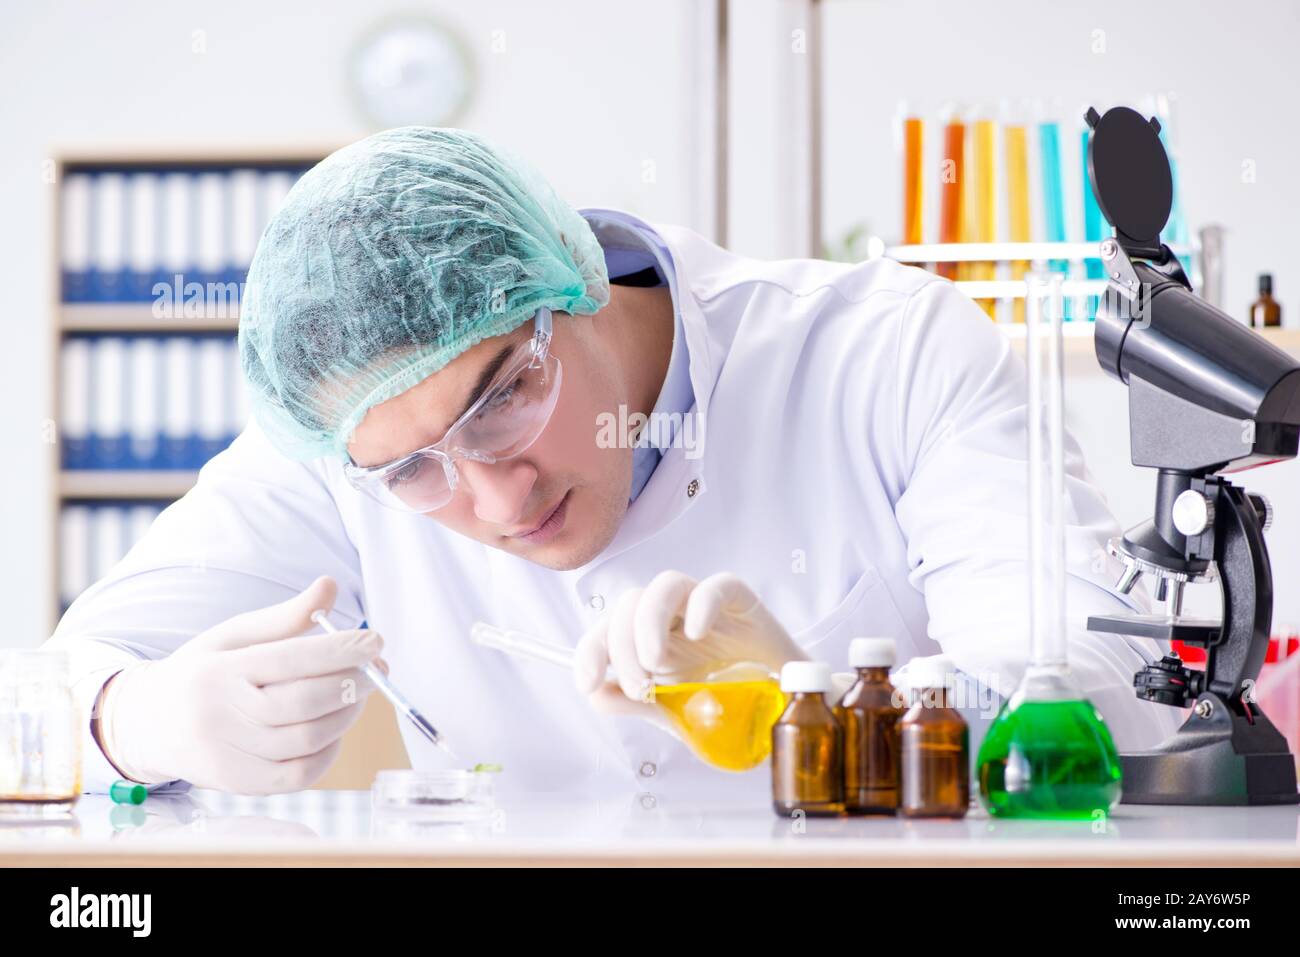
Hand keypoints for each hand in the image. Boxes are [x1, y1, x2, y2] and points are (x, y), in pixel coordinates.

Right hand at [98, 576, 383, 793]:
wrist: (148, 723)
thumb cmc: (203, 671)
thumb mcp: (233, 635)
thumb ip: (285, 616)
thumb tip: (330, 586)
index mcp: (218, 670)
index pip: (288, 660)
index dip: (338, 651)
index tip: (374, 641)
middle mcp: (218, 715)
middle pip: (302, 704)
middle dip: (350, 684)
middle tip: (375, 669)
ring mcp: (226, 755)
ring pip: (306, 740)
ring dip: (346, 716)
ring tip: (357, 695)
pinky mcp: (237, 784)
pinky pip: (298, 775)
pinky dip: (328, 753)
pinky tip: (335, 730)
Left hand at [573, 571, 804, 724]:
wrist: (781, 707)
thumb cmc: (726, 701)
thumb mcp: (672, 710)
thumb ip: (632, 701)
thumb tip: (596, 694)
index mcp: (650, 638)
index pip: (607, 628)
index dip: (590, 650)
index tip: (588, 683)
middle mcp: (673, 616)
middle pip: (630, 603)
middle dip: (622, 645)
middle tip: (639, 686)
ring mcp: (705, 606)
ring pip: (666, 584)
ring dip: (649, 622)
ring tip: (656, 662)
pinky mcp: (742, 602)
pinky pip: (719, 585)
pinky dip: (703, 604)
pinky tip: (697, 634)